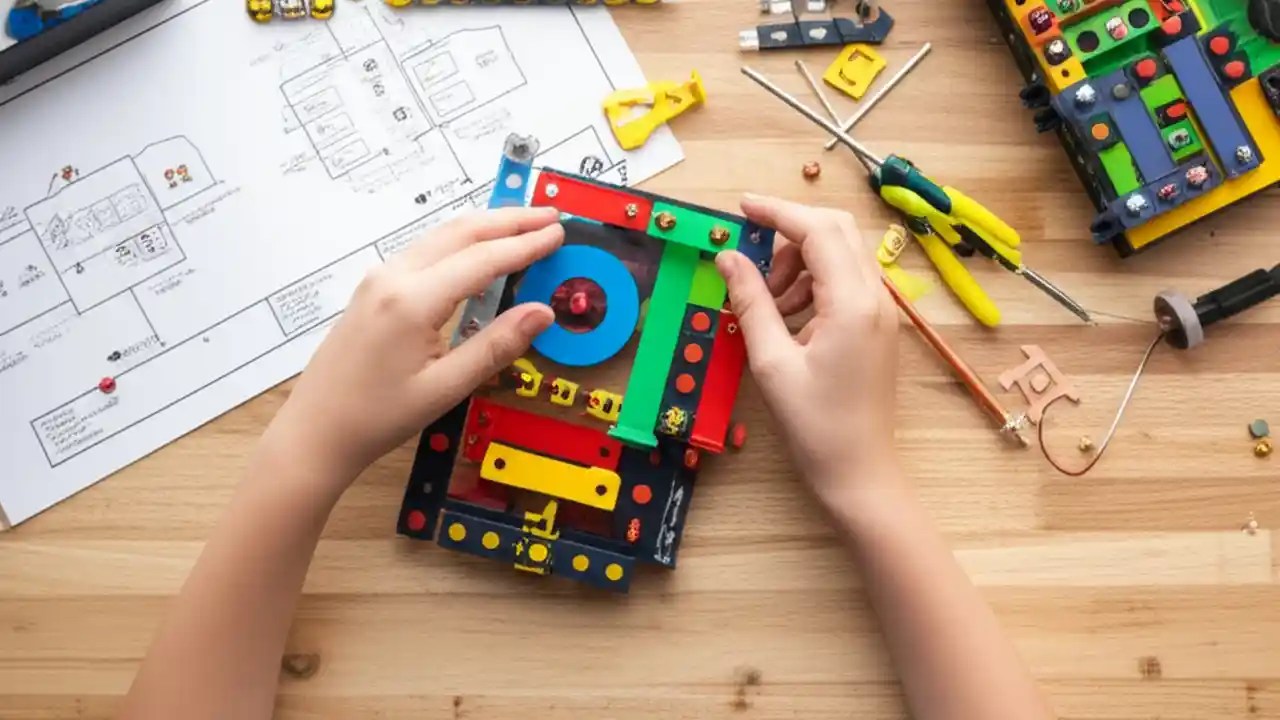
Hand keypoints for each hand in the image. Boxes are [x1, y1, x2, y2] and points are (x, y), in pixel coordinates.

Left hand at [267, 207, 563, 486]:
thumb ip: (496, 346)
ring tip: (524, 225)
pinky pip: (426, 252)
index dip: (525, 244)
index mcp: (412, 301)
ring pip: (441, 236)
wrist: (316, 431)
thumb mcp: (445, 388)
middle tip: (550, 217)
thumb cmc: (378, 417)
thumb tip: (542, 313)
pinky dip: (461, 243)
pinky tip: (480, 251)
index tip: (559, 233)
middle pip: (460, 232)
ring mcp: (379, 279)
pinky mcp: (373, 289)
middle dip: (509, 221)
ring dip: (485, 228)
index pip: (482, 259)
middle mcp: (393, 277)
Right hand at [716, 195, 899, 506]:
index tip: (741, 208)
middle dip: (790, 234)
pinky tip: (788, 318)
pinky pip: (845, 281)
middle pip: (836, 230)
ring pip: (840, 254)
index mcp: (853, 303)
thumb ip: (751, 302)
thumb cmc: (815, 425)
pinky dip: (813, 284)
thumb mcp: (771, 362)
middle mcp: (876, 298)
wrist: (859, 471)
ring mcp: (881, 311)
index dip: (777, 211)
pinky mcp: (877, 325)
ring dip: (799, 263)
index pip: (818, 230)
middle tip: (751, 259)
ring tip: (768, 305)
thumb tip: (729, 258)